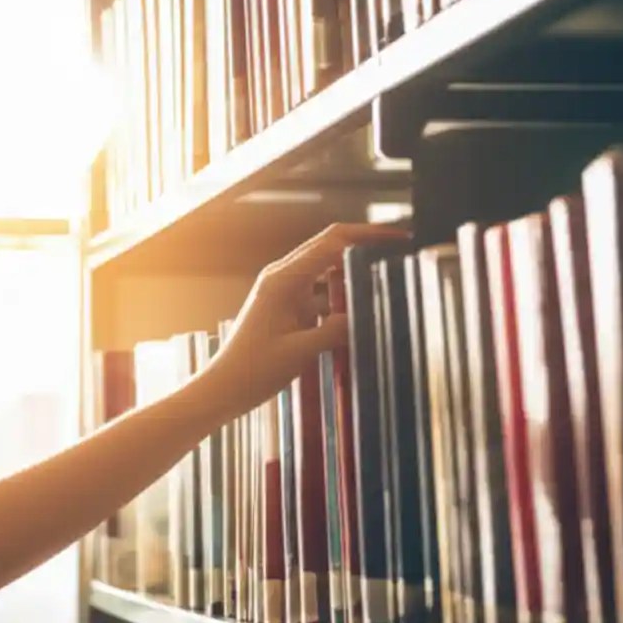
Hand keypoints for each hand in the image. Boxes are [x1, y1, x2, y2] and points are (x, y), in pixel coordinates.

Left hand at [204, 223, 410, 415]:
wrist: (223, 389)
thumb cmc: (252, 371)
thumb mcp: (300, 352)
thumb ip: (335, 331)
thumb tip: (366, 316)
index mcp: (284, 279)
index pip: (333, 242)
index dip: (368, 234)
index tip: (396, 236)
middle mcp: (283, 277)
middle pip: (332, 249)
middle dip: (365, 248)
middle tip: (398, 256)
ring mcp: (284, 291)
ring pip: (327, 272)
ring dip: (353, 277)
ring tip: (383, 285)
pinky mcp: (286, 307)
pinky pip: (320, 293)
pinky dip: (340, 299)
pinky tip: (358, 314)